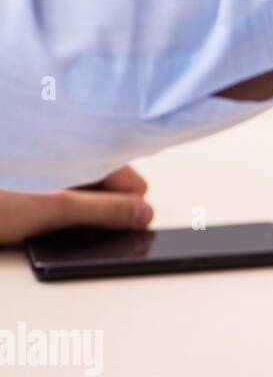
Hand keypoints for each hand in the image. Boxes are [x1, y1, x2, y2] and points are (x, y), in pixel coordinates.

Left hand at [0, 166, 153, 245]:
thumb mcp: (50, 209)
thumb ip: (103, 212)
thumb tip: (142, 214)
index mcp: (74, 147)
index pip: (130, 179)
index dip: (127, 208)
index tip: (121, 229)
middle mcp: (62, 152)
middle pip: (106, 186)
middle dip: (101, 210)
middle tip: (75, 227)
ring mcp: (44, 167)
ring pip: (81, 192)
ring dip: (75, 213)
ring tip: (47, 225)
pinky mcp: (26, 182)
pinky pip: (56, 196)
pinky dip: (52, 212)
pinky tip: (33, 223)